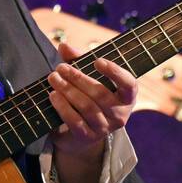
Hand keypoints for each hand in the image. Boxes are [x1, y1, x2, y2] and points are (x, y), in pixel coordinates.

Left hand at [46, 40, 137, 156]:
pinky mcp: (89, 137)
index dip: (115, 72)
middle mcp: (120, 114)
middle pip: (100, 93)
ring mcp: (105, 128)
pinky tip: (53, 96)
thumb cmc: (88, 97)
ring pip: (86, 107)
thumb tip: (64, 46)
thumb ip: (78, 60)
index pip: (128, 84)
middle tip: (60, 68)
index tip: (97, 60)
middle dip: (78, 78)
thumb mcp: (87, 78)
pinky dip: (62, 107)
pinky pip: (75, 121)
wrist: (81, 132)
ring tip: (53, 78)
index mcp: (127, 97)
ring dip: (67, 90)